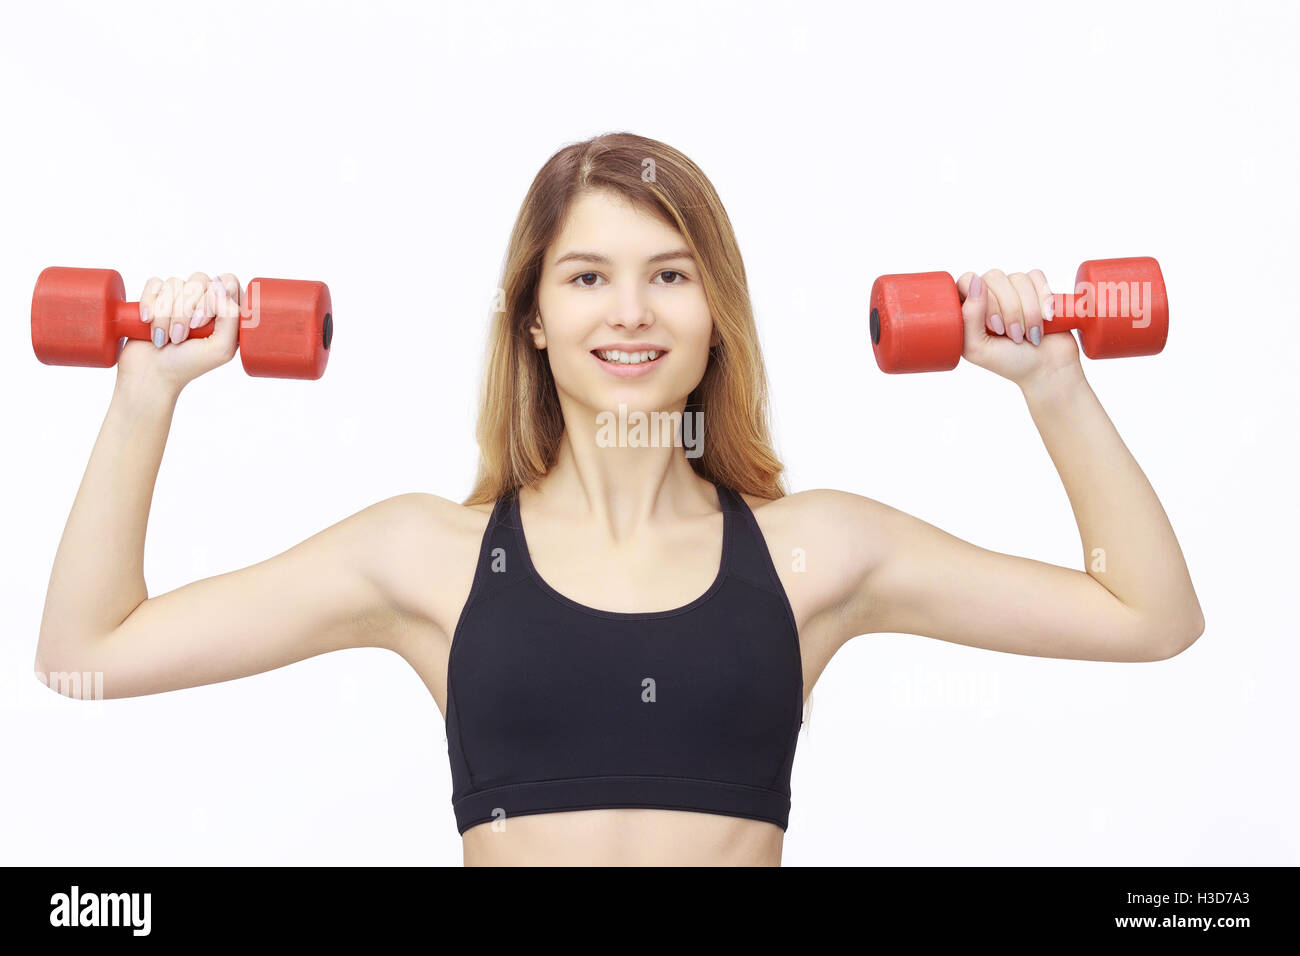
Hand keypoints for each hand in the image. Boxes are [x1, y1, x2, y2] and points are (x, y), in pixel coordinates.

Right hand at [116, 272, 242, 392]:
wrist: (150, 374)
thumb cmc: (188, 365)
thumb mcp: (221, 348)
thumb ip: (231, 316)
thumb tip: (220, 284)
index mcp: (226, 313)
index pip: (227, 282)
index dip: (212, 298)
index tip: (201, 323)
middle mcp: (204, 302)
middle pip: (199, 280)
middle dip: (185, 311)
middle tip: (181, 336)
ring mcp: (180, 299)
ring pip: (175, 283)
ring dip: (166, 314)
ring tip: (166, 337)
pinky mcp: (156, 297)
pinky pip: (155, 283)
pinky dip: (150, 303)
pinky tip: (148, 322)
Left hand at [956, 268, 1083, 388]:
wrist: (1048, 368)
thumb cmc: (1009, 362)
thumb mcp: (978, 348)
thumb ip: (969, 317)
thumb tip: (975, 281)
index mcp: (969, 309)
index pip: (967, 282)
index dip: (983, 301)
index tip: (994, 326)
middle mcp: (989, 295)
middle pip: (994, 277)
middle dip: (1009, 309)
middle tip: (1014, 334)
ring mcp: (1013, 290)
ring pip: (1018, 278)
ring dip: (1028, 310)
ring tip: (1029, 333)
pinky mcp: (1037, 288)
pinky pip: (1037, 276)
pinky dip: (1043, 298)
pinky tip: (1046, 318)